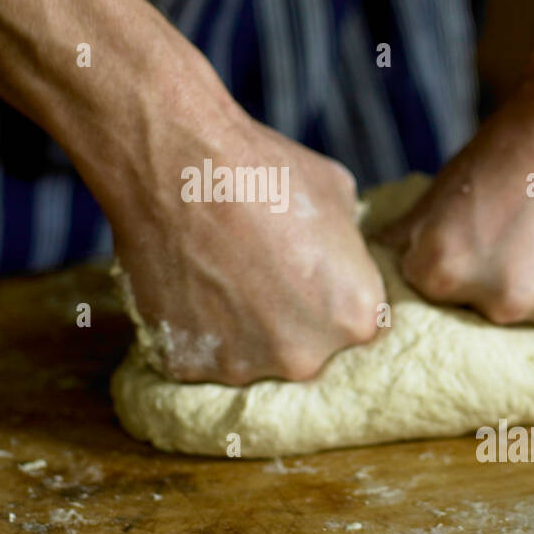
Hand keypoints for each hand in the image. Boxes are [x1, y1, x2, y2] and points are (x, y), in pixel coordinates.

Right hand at [110, 117, 383, 383]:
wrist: (178, 166)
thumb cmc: (261, 171)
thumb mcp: (338, 195)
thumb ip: (347, 247)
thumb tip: (339, 260)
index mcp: (355, 317)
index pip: (353, 325)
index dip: (329, 297)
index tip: (306, 274)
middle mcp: (304, 356)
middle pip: (303, 351)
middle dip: (288, 319)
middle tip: (260, 273)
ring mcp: (244, 367)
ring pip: (249, 359)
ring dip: (240, 329)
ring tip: (220, 275)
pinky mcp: (188, 365)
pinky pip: (199, 357)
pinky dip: (194, 330)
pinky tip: (190, 286)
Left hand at [377, 69, 533, 331]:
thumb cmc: (513, 145)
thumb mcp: (442, 189)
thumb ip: (401, 238)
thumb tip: (369, 270)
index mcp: (443, 274)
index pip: (435, 295)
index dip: (456, 263)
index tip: (481, 233)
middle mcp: (500, 303)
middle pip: (490, 312)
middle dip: (501, 281)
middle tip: (525, 230)